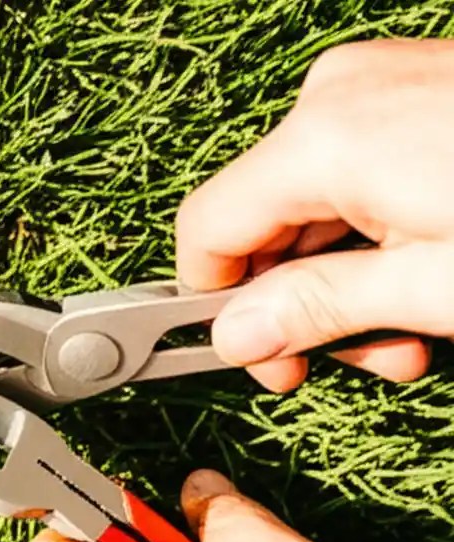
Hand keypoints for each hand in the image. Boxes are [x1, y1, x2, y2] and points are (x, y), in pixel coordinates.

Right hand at [175, 38, 453, 391]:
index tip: (256, 358)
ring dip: (350, 274)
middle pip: (266, 217)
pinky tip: (435, 271)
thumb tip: (236, 335)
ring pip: (317, 199)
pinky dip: (383, 229)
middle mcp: (340, 96)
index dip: (218, 304)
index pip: (210, 228)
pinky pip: (362, 168)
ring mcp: (383, 83)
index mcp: (324, 140)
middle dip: (305, 298)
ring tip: (417, 328)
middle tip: (364, 360)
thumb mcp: (436, 290)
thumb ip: (317, 311)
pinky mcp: (420, 87)